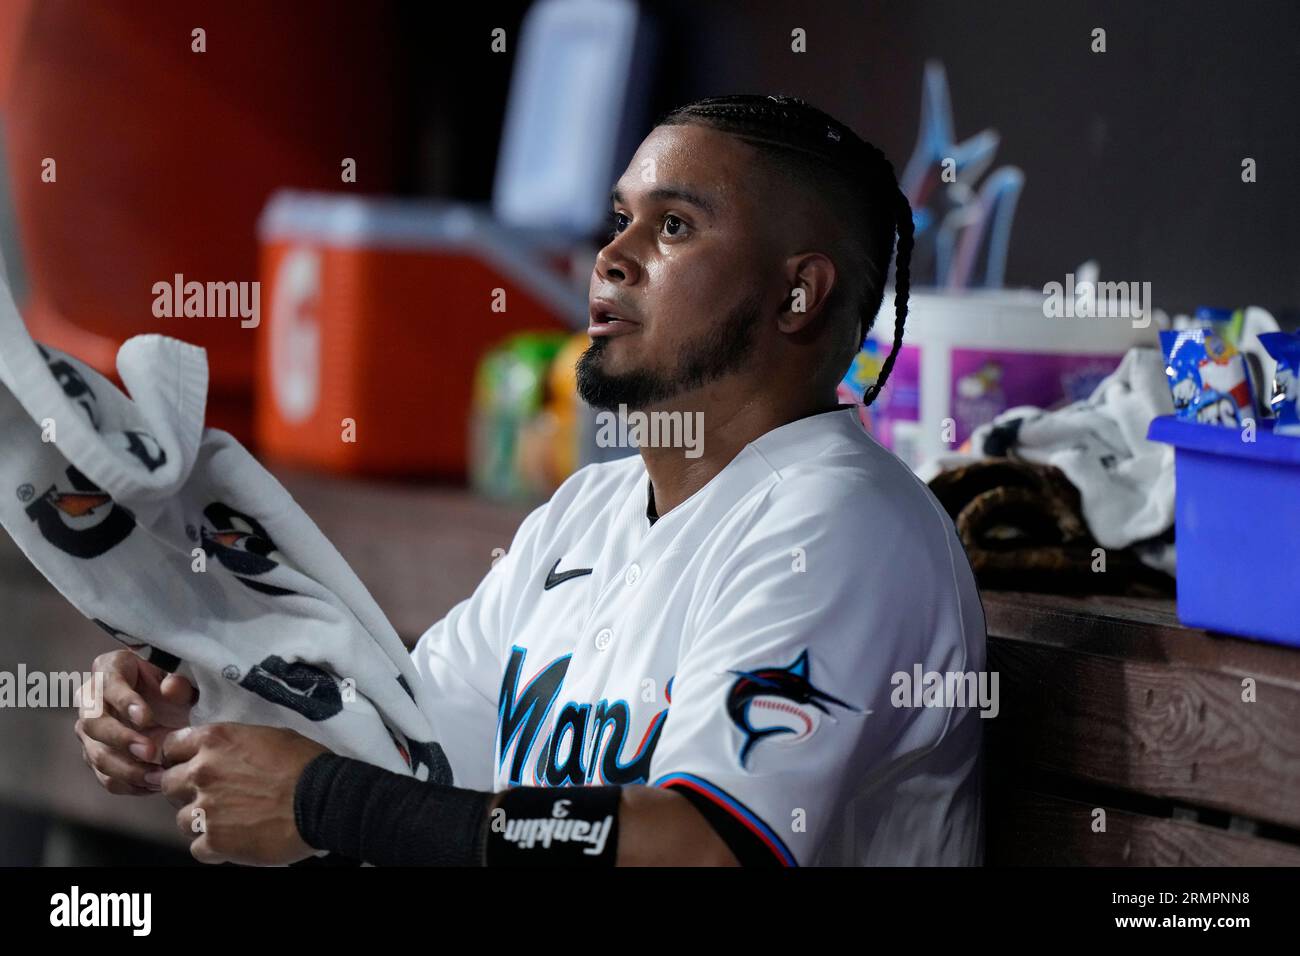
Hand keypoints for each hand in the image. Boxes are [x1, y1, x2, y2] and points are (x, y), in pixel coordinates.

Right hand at [74, 650, 195, 794]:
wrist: (169, 704)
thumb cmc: (173, 685)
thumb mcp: (182, 678)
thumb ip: (179, 682)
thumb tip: (170, 688)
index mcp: (109, 668)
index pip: (109, 684)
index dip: (125, 703)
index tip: (146, 718)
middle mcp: (90, 699)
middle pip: (92, 723)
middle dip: (121, 740)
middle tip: (150, 752)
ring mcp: (90, 731)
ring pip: (96, 754)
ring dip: (125, 769)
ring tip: (157, 775)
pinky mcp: (97, 755)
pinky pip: (105, 776)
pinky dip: (128, 784)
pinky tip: (152, 784)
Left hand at [160, 723, 327, 865]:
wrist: (323, 799)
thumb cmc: (305, 764)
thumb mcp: (269, 736)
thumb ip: (235, 745)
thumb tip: (225, 754)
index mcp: (215, 741)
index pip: (171, 747)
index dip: (179, 758)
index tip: (187, 765)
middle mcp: (202, 772)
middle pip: (168, 785)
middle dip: (185, 791)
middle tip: (210, 796)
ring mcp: (205, 809)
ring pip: (181, 820)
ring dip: (200, 822)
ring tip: (228, 821)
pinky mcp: (216, 841)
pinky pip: (197, 848)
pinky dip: (213, 847)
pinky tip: (234, 839)